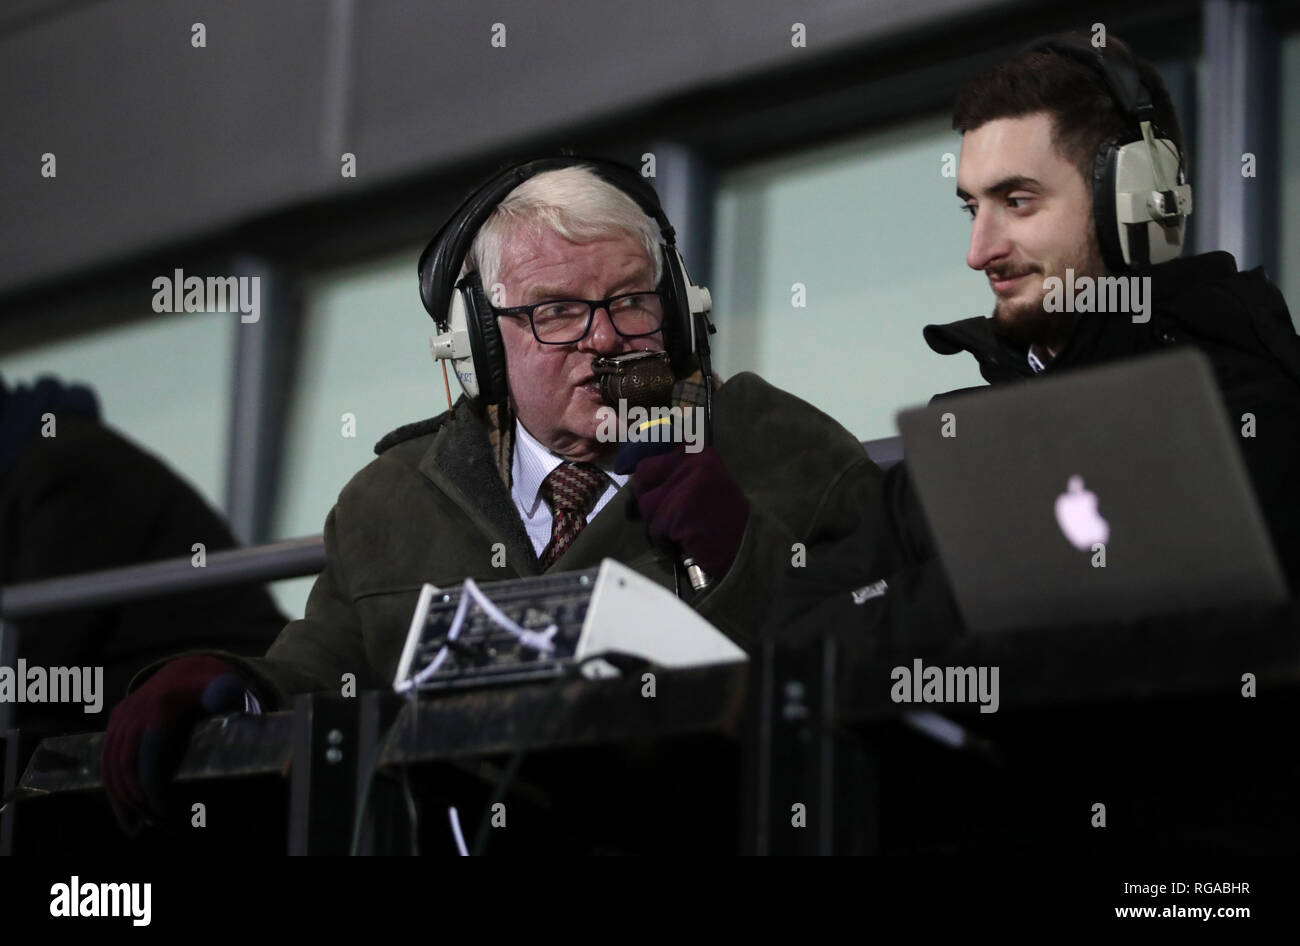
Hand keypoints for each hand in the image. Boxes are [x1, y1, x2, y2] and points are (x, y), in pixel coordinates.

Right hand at [101, 656, 244, 834]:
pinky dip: (113, 788)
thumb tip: (224, 696)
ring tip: (136, 830)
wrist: (188, 669)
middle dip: (139, 801)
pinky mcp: (115, 725)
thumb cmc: (212, 685)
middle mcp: (134, 713)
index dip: (155, 790)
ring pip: (110, 766)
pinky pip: (108, 760)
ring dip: (121, 801)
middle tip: (161, 825)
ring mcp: (121, 718)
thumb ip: (226, 692)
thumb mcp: (224, 686)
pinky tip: (126, 814)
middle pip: (126, 766)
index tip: (171, 814)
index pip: (149, 758)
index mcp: (161, 709)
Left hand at [631, 444, 748, 577]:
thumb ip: (675, 465)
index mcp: (697, 450)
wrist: (742, 541)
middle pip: (644, 473)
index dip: (635, 451)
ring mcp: (685, 486)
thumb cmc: (720, 510)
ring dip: (656, 519)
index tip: (624, 464)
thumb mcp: (702, 476)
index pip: (655, 438)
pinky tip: (680, 538)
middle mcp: (691, 461)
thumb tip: (637, 463)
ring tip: (677, 525)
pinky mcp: (678, 511)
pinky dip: (663, 537)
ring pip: (646, 503)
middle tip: (660, 508)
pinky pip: (654, 526)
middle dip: (646, 493)